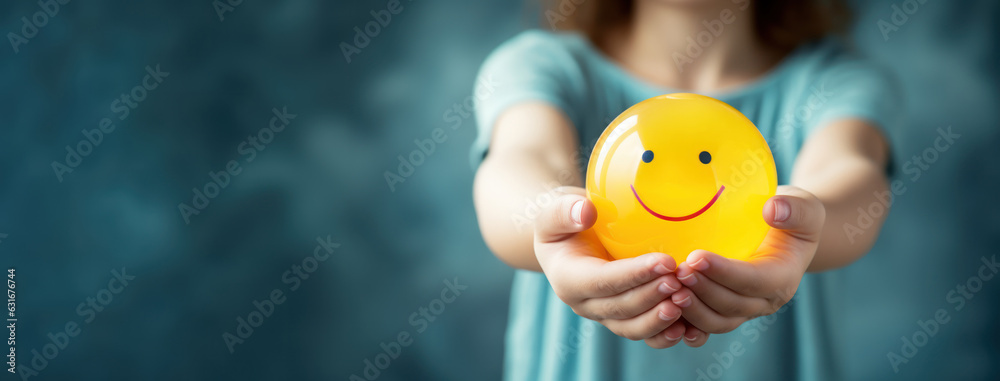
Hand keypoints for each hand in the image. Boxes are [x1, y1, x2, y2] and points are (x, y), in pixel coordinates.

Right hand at [534, 187, 691, 347]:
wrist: (567, 243)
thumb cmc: (563, 223)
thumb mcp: (554, 211)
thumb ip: (564, 211)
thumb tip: (586, 212)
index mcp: (568, 279)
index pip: (603, 281)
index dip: (634, 274)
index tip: (665, 261)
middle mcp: (585, 304)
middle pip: (621, 308)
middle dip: (653, 296)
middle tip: (681, 281)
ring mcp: (604, 316)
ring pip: (633, 328)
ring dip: (660, 319)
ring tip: (686, 301)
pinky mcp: (622, 319)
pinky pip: (645, 334)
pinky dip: (666, 334)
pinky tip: (689, 326)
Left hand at [670, 186, 825, 345]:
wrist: (786, 236)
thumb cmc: (792, 218)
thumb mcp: (803, 208)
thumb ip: (794, 209)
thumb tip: (773, 209)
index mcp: (782, 277)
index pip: (753, 281)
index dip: (724, 272)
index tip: (695, 257)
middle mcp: (764, 300)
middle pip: (731, 305)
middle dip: (702, 291)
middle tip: (676, 272)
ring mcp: (744, 310)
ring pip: (716, 321)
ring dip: (691, 310)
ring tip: (668, 290)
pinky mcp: (725, 312)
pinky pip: (705, 325)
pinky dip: (686, 324)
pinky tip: (665, 312)